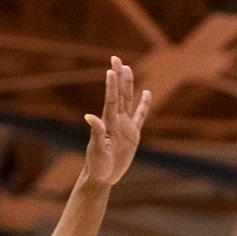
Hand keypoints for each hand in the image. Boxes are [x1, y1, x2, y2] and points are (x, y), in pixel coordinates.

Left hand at [80, 56, 150, 187]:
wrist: (102, 176)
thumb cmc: (97, 165)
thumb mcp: (97, 150)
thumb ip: (96, 133)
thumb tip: (89, 116)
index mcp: (108, 123)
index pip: (111, 100)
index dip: (111, 85)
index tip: (110, 70)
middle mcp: (116, 121)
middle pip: (119, 94)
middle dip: (118, 77)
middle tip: (116, 59)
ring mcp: (125, 126)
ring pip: (128, 100)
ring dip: (128, 85)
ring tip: (127, 68)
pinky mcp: (133, 134)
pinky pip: (140, 116)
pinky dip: (144, 105)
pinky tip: (146, 93)